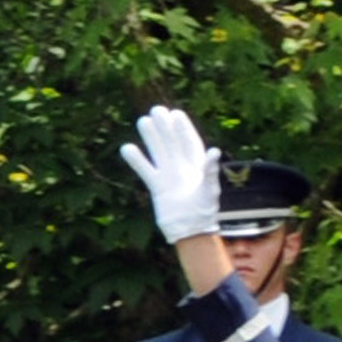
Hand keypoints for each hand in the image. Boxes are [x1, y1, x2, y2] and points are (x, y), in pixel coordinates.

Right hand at [119, 104, 222, 242]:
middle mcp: (182, 167)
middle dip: (165, 127)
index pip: (189, 141)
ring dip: (151, 137)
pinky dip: (137, 160)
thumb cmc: (204, 210)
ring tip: (143, 121)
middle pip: (172, 142)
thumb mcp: (209, 188)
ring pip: (158, 151)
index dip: (183, 128)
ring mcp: (168, 175)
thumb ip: (210, 170)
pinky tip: (127, 147)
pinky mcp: (157, 186)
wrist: (190, 230)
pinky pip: (145, 169)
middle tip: (156, 110)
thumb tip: (214, 151)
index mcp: (197, 165)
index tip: (176, 113)